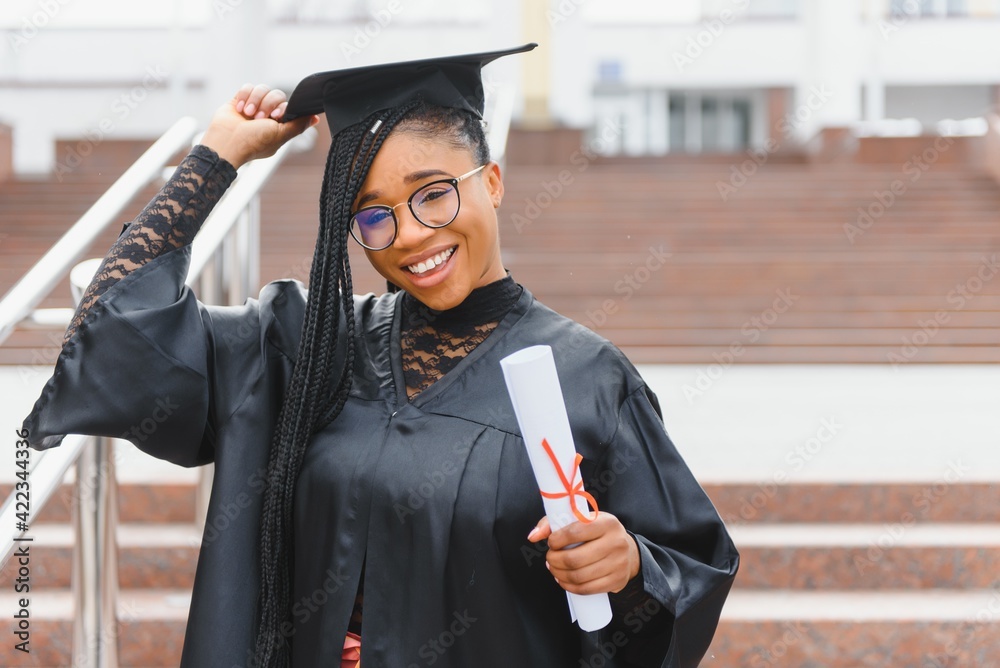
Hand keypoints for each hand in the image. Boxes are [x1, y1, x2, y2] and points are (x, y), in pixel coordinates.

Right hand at [200, 84, 319, 168]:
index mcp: (278, 124)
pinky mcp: (238, 101)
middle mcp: (266, 115)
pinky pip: (247, 87)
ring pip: (261, 89)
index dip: (282, 108)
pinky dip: (244, 96)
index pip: (287, 105)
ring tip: (248, 114)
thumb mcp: (280, 135)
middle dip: (267, 104)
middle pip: (276, 94)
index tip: (275, 116)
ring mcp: (252, 107)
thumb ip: (298, 125)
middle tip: (259, 118)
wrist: (226, 142)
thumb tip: (316, 119)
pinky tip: (239, 109)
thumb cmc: (253, 143)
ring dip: (255, 100)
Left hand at [527, 512, 640, 594]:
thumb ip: (554, 522)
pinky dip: (570, 587)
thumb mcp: (582, 520)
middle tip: (550, 558)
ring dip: (559, 574)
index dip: (556, 540)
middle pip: (574, 559)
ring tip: (554, 568)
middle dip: (554, 561)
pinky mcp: (617, 581)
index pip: (575, 532)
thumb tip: (533, 536)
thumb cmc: (598, 532)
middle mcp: (616, 542)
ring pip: (579, 576)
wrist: (626, 549)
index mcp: (606, 523)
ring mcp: (618, 563)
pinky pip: (587, 589)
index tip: (551, 542)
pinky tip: (564, 580)